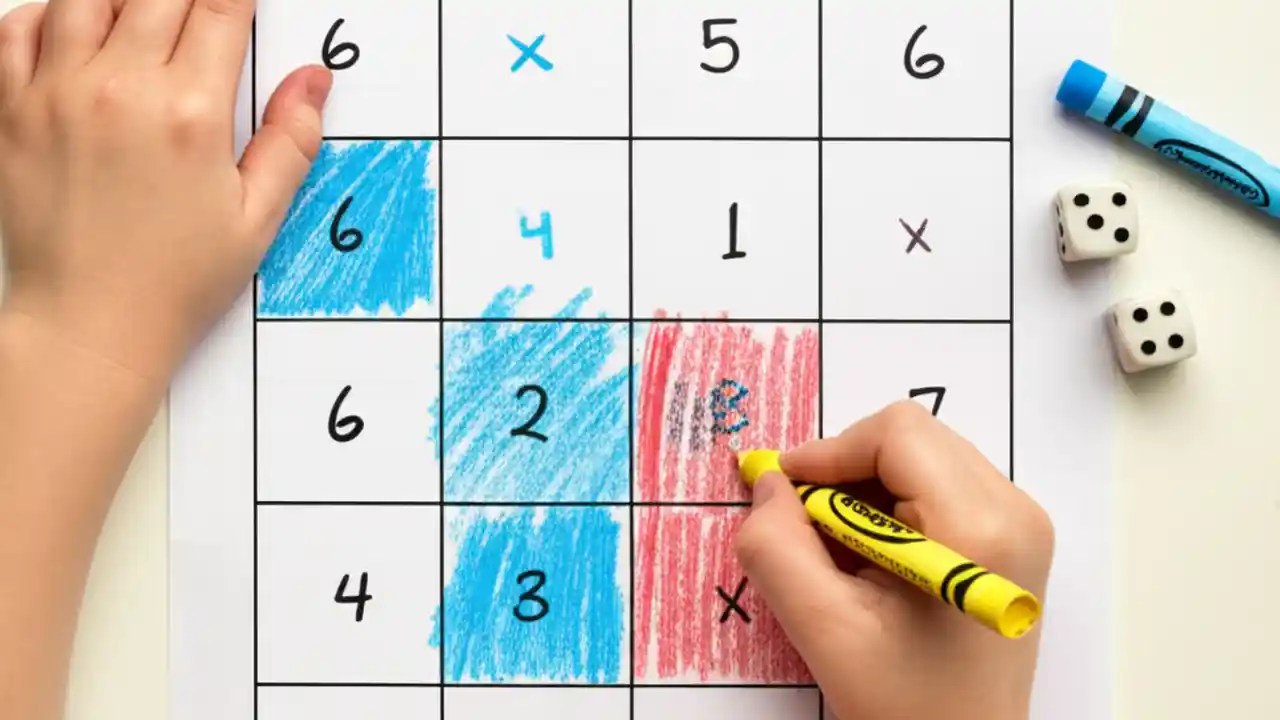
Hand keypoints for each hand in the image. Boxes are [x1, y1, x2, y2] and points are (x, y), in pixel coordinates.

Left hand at [0, 0, 330, 379]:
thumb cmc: (173, 281)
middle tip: (200, 14)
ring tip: (143, 14)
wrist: (89, 326)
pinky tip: (74, 24)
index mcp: (190, 114)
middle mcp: (121, 90)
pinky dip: (46, 11)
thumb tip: (312, 81)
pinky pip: (15, 29)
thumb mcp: (256, 218)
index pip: (221, 10)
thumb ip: (289, 141)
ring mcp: (57, 94)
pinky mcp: (11, 112)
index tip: (241, 2)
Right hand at [736, 402, 1053, 719]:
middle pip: (911, 439)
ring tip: (838, 555)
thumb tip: (768, 482)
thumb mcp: (824, 629)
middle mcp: (1016, 511)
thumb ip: (777, 546)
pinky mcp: (1011, 540)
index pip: (898, 433)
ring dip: (864, 491)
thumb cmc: (906, 706)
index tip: (784, 492)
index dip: (829, 451)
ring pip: (921, 458)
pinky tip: (868, 561)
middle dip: (846, 472)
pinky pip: (938, 486)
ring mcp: (1020, 524)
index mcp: (980, 527)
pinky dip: (889, 507)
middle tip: (806, 528)